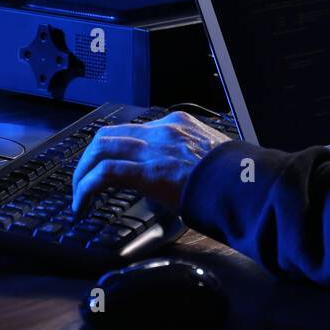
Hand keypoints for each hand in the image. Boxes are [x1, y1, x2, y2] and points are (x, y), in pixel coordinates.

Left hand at [71, 111, 230, 213]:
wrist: (249, 183)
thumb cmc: (239, 178)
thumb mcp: (210, 159)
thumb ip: (190, 162)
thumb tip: (178, 183)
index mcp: (179, 125)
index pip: (134, 130)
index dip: (114, 149)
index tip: (107, 166)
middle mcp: (163, 130)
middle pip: (109, 134)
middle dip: (89, 158)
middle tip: (83, 180)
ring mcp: (155, 147)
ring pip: (100, 148)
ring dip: (83, 172)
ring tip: (79, 195)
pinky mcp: (149, 170)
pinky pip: (105, 173)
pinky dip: (87, 187)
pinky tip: (83, 205)